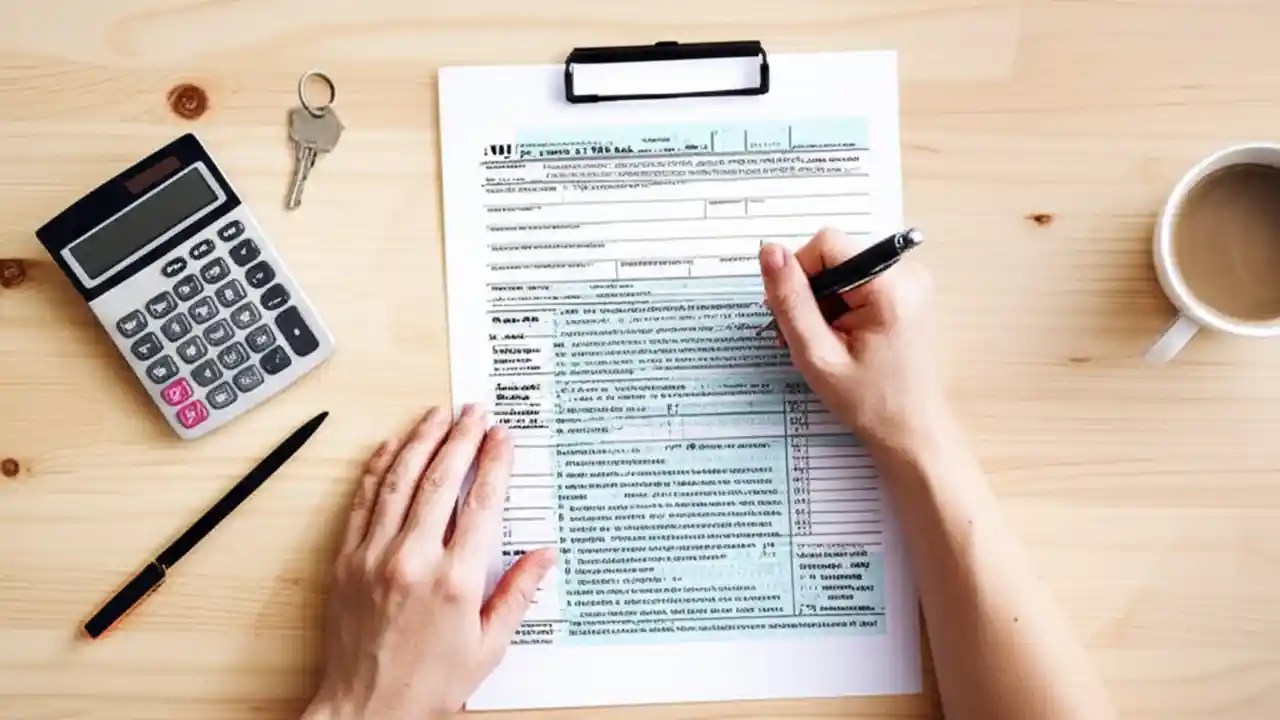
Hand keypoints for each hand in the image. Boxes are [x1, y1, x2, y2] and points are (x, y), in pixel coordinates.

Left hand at [303, 405, 555, 719]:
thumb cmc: (428, 685)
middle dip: (461, 438)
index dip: (494, 463)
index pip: (481, 503)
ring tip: (436, 416)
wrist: (366, 710)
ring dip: (420, 441)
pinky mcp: (346, 561)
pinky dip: (377, 469)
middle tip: (475, 412)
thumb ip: (516, 593)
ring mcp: (375, 557)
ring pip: (399, 481)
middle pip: (440, 480)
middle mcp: (413, 560)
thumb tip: (544, 556)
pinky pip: (363, 502)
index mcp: (455, 581)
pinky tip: (390, 448)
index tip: (503, 437)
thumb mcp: (488, 645)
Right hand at [759, 228, 947, 451]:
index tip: (794, 315)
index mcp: (891, 287)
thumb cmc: (867, 401)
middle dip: (808, 290)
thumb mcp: (817, 354)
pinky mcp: (905, 290)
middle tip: (801, 335)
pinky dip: (838, 303)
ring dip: (821, 300)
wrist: (910, 428)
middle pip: (834, 254)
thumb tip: (769, 252)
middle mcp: (907, 273)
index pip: (826, 244)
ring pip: (841, 266)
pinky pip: (857, 278)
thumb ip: (791, 300)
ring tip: (819, 340)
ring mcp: (909, 280)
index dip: (798, 273)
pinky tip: (836, 334)